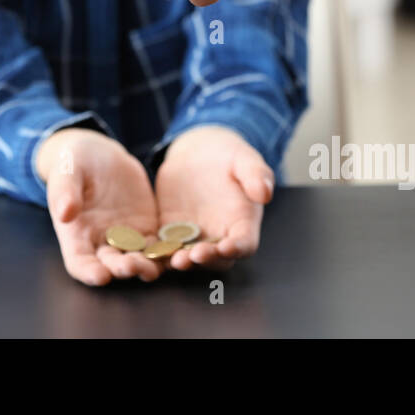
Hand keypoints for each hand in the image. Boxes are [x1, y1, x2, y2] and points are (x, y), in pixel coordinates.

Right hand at [36, 127, 162, 285]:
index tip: (100, 276)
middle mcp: (100, 242)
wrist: (99, 156)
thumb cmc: (73, 164)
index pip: (80, 262)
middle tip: (132, 267)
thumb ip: (65, 192)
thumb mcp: (66, 173)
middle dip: (121, 269)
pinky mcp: (145, 228)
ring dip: (146, 265)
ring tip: (155, 267)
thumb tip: (63, 213)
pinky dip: (165, 251)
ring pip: (137, 259)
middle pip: (111, 264)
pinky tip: (176, 251)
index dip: (89, 271)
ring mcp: (125, 237)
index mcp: (76, 234)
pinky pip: (157, 244)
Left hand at [154, 125, 274, 272]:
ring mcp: (195, 236)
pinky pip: (166, 246)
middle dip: (205, 260)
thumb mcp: (244, 159)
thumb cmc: (228, 155)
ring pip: (190, 257)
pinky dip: (159, 252)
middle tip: (192, 256)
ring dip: (182, 261)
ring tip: (172, 260)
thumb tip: (265, 192)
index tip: (226, 247)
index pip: (244, 243)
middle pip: (217, 259)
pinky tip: (149, 253)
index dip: (237, 248)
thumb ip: (256, 175)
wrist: (198, 153)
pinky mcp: (171, 231)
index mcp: (242, 222)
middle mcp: (220, 235)